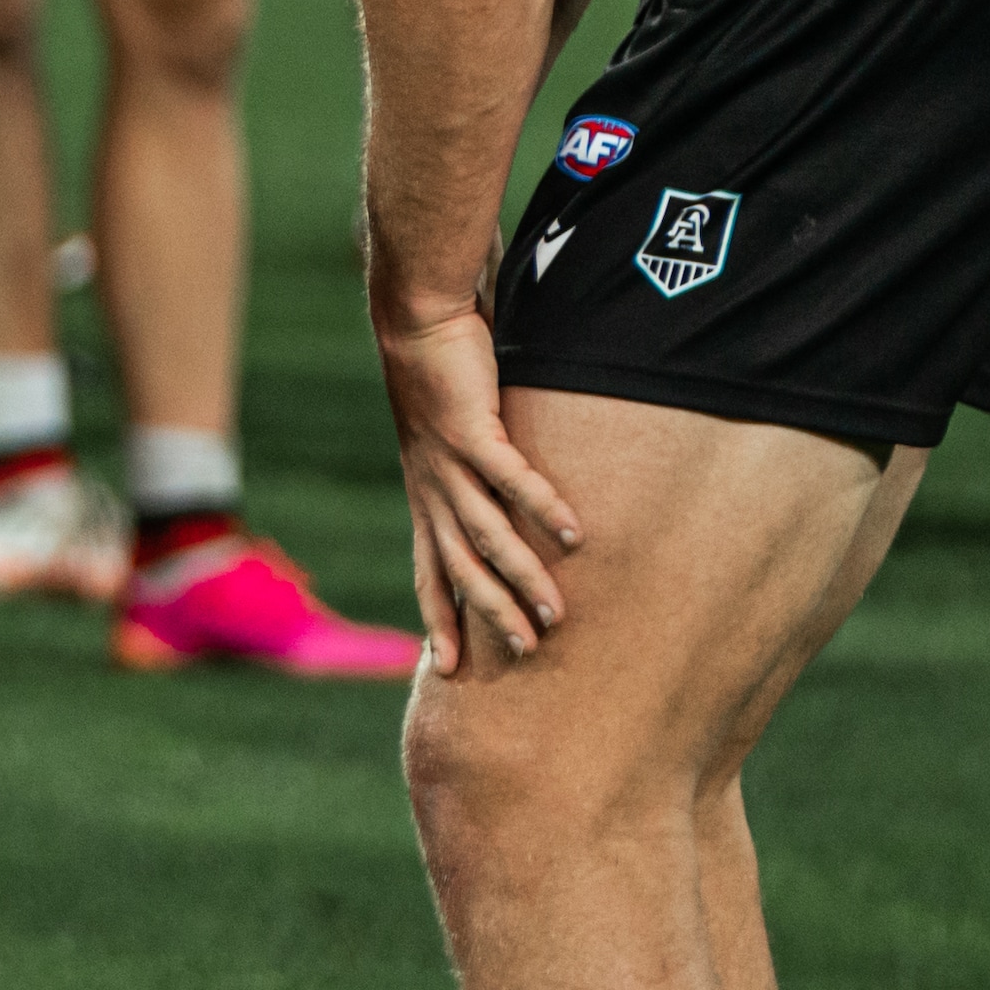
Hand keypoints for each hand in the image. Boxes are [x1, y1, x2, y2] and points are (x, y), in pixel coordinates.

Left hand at [376, 305, 582, 671]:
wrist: (417, 320)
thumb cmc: (441, 376)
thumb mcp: (451, 437)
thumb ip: (477, 472)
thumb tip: (507, 498)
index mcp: (426, 496)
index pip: (428, 571)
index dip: (438, 619)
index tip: (447, 669)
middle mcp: (433, 489)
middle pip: (460, 568)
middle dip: (491, 614)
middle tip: (525, 653)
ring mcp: (449, 463)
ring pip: (486, 535)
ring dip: (521, 577)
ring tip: (555, 614)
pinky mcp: (472, 431)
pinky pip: (511, 480)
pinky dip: (541, 508)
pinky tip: (573, 535)